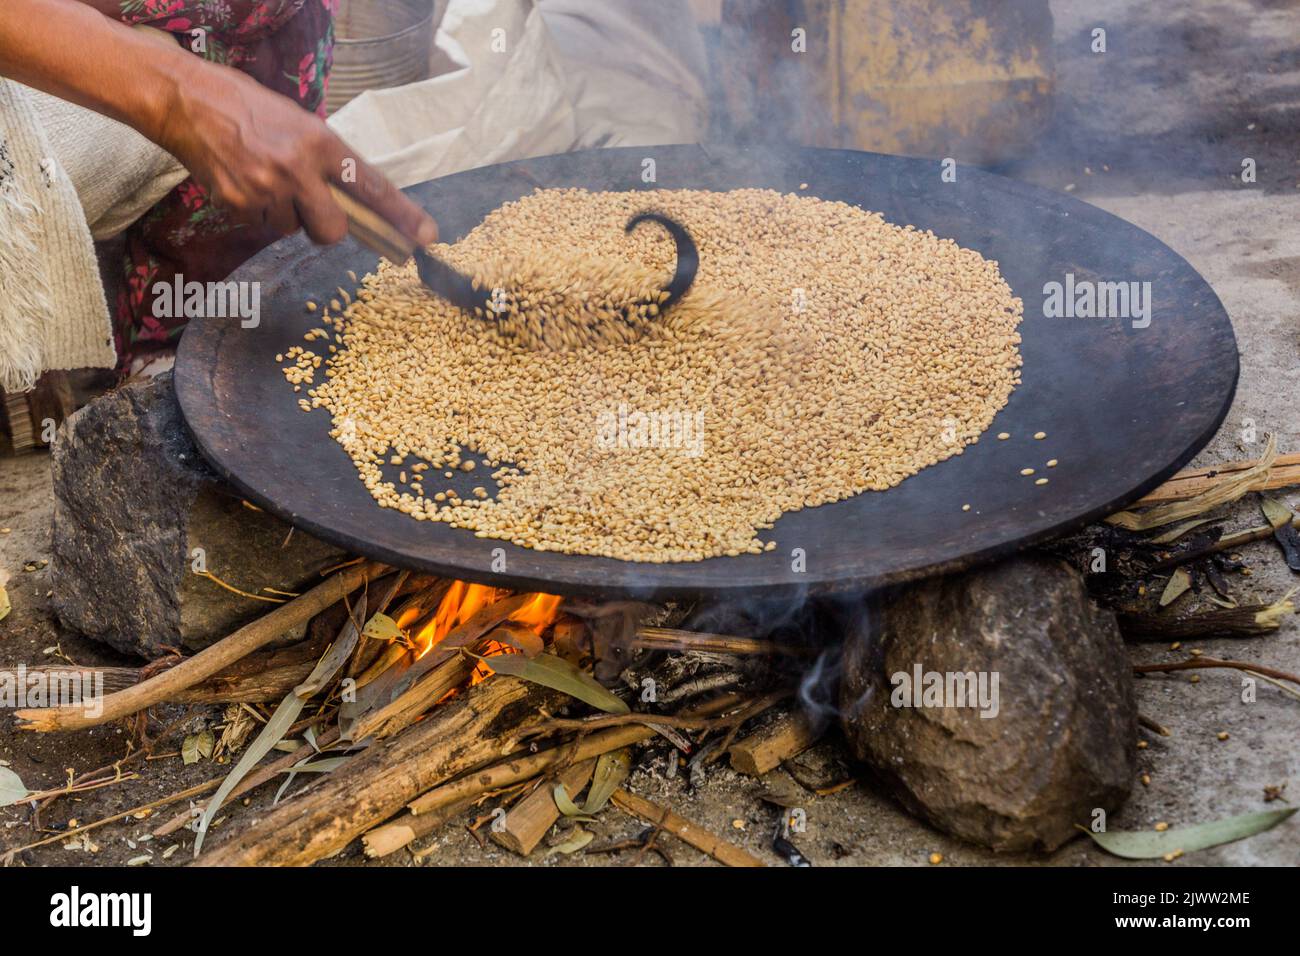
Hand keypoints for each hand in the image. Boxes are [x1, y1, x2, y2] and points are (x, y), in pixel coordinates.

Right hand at [155, 55, 436, 246]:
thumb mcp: (301, 123)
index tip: (426, 237)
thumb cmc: (250, 109)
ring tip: (263, 177)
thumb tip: (360, 198)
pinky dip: (255, 211)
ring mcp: (265, 190)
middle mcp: (297, 169)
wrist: (187, 101)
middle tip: (310, 206)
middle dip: (325, 228)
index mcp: (321, 143)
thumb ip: (329, 161)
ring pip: (292, 230)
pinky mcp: (237, 205)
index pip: (371, 186)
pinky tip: (243, 181)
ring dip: (284, 214)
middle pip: (332, 231)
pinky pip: (260, 227)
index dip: (401, 215)